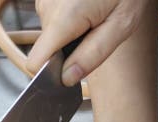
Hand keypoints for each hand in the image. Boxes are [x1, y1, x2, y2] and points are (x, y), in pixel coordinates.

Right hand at [27, 0, 149, 85]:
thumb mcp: (122, 24)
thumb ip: (94, 54)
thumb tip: (67, 78)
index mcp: (65, 17)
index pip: (35, 62)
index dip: (50, 72)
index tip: (69, 68)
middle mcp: (48, 6)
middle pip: (46, 48)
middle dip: (67, 48)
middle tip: (95, 31)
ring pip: (49, 34)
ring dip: (69, 32)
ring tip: (93, 14)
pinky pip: (52, 18)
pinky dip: (67, 19)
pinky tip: (85, 7)